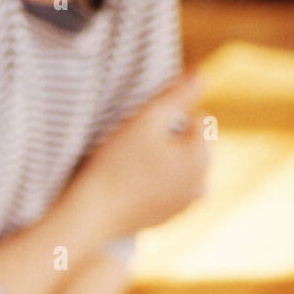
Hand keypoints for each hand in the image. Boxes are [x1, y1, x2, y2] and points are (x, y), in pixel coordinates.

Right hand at [80, 72, 210, 237]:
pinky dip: (154, 183)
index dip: (165, 117)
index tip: (139, 129)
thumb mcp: (145, 120)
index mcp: (202, 157)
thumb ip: (176, 95)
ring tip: (132, 165)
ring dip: (162, 161)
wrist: (91, 214)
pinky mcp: (167, 218)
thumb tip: (199, 75)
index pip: (194, 118)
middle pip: (188, 144)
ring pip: (178, 166)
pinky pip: (166, 189)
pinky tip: (131, 184)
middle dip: (168, 140)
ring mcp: (185, 205)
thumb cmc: (116, 163)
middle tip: (132, 147)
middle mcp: (201, 183)